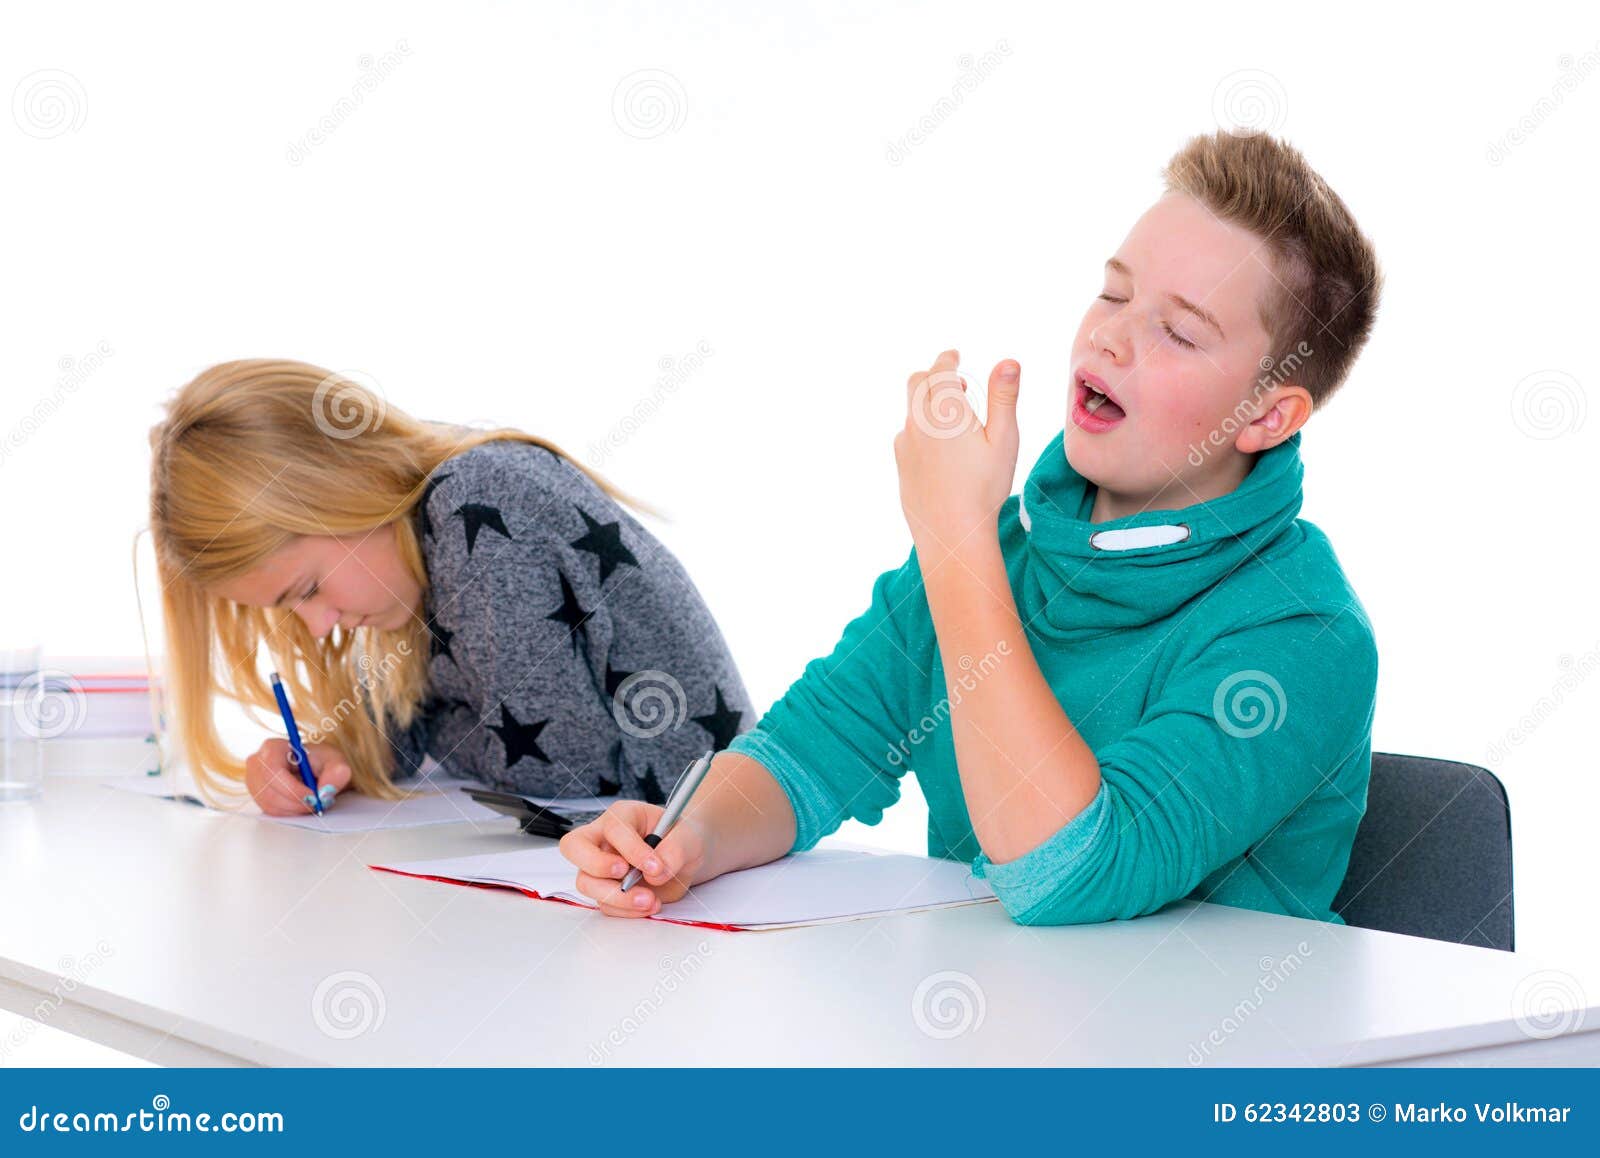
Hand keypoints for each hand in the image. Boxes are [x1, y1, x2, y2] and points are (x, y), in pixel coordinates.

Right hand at [243, 738, 350, 814]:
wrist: (316, 769)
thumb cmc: (321, 761)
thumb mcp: (336, 762)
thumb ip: (337, 772)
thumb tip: (326, 790)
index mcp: (272, 748)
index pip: (272, 771)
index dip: (292, 789)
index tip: (313, 796)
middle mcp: (257, 763)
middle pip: (269, 792)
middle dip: (296, 802)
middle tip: (317, 803)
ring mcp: (254, 781)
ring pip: (269, 804)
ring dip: (294, 809)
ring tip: (312, 802)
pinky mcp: (258, 795)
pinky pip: (270, 811)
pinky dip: (289, 812)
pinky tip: (302, 805)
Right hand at [558, 800, 707, 917]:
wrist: (685, 858)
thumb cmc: (680, 839)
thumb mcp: (688, 837)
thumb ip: (675, 850)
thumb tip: (655, 872)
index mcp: (623, 815)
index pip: (615, 828)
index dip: (632, 849)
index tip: (655, 867)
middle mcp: (604, 838)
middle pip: (574, 846)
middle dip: (597, 865)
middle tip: (625, 875)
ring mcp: (600, 866)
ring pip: (586, 882)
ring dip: (617, 897)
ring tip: (649, 900)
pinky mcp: (606, 889)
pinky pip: (604, 903)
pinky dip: (626, 910)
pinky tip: (649, 904)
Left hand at [894, 348, 1021, 549]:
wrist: (952, 532)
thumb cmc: (984, 487)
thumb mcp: (1003, 439)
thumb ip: (1004, 397)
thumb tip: (1008, 362)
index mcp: (945, 410)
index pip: (940, 370)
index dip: (947, 359)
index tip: (954, 355)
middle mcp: (918, 422)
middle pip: (917, 383)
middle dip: (934, 375)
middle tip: (954, 380)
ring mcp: (905, 444)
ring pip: (911, 410)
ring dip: (928, 403)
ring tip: (952, 418)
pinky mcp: (900, 465)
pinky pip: (906, 435)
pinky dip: (920, 428)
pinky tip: (938, 448)